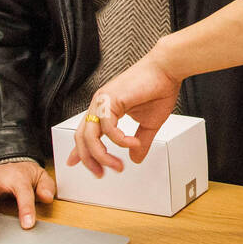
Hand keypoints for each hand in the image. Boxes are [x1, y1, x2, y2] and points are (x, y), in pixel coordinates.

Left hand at [69, 52, 181, 175]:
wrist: (167, 70)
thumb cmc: (159, 89)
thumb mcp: (149, 124)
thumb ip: (140, 142)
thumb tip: (136, 158)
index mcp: (105, 108)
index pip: (85, 132)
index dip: (79, 150)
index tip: (75, 163)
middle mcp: (99, 104)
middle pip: (82, 138)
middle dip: (89, 160)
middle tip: (102, 173)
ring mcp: (102, 101)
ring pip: (90, 136)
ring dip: (103, 156)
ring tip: (118, 166)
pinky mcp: (110, 99)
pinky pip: (108, 128)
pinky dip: (120, 141)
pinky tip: (132, 144)